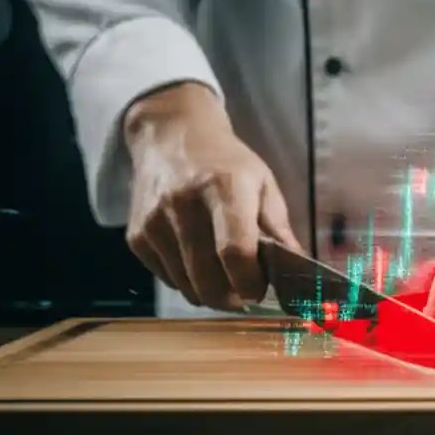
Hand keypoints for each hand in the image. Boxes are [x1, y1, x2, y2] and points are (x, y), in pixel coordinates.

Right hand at [122, 82, 302, 310]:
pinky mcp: (136, 235)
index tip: (260, 291)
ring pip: (185, 285)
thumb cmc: (226, 162)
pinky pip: (164, 278)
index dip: (249, 282)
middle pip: (206, 277)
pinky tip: (196, 263)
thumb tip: (298, 270)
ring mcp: (155, 221)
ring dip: (208, 293)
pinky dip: (184, 281)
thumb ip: (279, 228)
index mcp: (225, 188)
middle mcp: (184, 204)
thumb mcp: (262, 183)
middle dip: (230, 299)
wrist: (171, 135)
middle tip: (243, 295)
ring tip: (222, 278)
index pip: (235, 251)